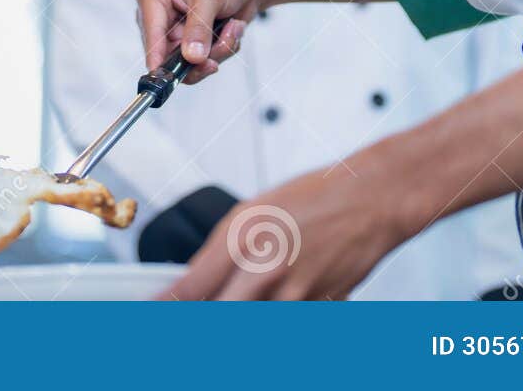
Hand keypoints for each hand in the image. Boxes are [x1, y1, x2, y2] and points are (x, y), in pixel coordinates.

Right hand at [131, 0, 261, 80]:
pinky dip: (222, 50)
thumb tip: (191, 57)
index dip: (158, 58)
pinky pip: (202, 63)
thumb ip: (199, 27)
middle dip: (202, 54)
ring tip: (232, 29)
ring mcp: (175, 31)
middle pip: (168, 56)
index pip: (151, 35)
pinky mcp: (190, 42)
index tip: (168, 78)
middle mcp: (158, 15)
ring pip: (188, 64)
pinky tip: (231, 29)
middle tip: (223, 43)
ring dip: (217, 51)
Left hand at [159, 160, 413, 299]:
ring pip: (250, 325)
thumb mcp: (252, 211)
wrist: (372, 200)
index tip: (151, 314)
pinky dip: (272, 316)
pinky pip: (283, 323)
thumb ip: (220, 253)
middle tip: (191, 315)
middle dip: (200, 321)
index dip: (164, 309)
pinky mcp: (318, 311)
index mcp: (243, 239)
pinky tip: (274, 301)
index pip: (189, 289)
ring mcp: (294, 297)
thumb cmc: (317, 197)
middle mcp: (265, 272)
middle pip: (218, 318)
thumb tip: (192, 284)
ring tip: (243, 299)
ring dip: (237, 317)